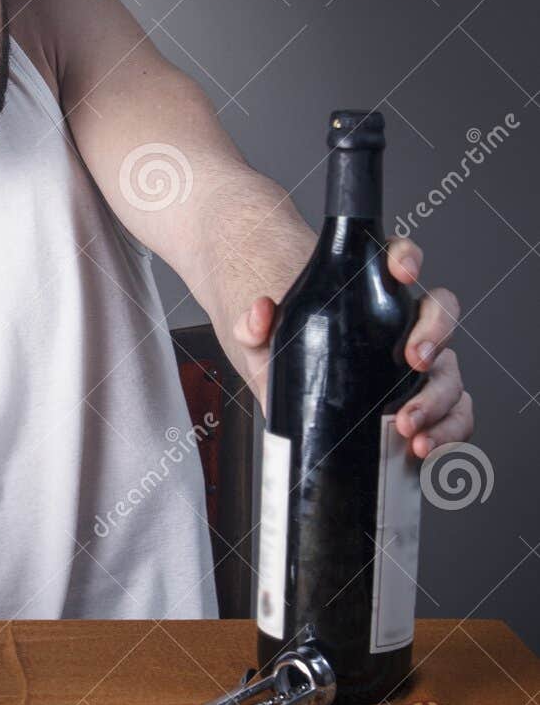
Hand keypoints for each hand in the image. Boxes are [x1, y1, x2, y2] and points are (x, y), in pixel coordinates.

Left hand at [232, 237, 472, 457]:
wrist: (287, 396)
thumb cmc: (282, 352)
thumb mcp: (259, 337)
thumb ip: (251, 322)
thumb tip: (259, 313)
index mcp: (369, 294)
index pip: (399, 260)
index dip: (406, 257)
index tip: (401, 273)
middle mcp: (402, 326)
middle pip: (439, 315)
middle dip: (435, 336)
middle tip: (412, 361)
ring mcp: (417, 368)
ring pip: (450, 371)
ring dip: (439, 397)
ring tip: (407, 423)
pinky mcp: (421, 406)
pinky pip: (453, 414)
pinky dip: (448, 431)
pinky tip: (422, 446)